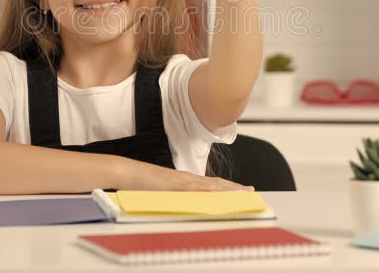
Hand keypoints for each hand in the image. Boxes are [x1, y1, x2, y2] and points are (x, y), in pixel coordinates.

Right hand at [121, 158, 253, 190]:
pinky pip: (191, 189)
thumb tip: (189, 206)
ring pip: (208, 185)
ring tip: (241, 193)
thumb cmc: (143, 183)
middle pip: (216, 183)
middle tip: (251, 192)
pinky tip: (215, 194)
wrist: (127, 172)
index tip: (244, 191)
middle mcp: (186, 179)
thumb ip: (177, 197)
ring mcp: (180, 181)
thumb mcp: (164, 193)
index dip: (229, 187)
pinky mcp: (172, 184)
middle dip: (234, 188)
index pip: (212, 185)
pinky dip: (205, 191)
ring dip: (226, 189)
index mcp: (186, 181)